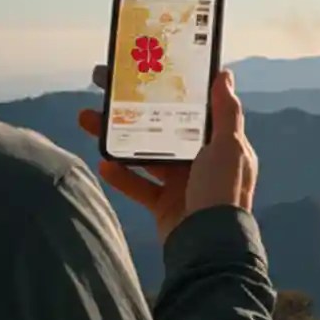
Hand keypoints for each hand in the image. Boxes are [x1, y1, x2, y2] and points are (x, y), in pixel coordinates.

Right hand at [78, 67, 257, 242]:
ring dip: (118, 138)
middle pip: (161, 127)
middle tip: (104, 87)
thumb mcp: (230, 147)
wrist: (210, 247)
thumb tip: (225, 75)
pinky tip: (103, 163)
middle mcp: (201, 160)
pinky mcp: (165, 204)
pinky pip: (139, 186)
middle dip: (132, 109)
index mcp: (219, 143)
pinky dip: (121, 176)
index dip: (168, 90)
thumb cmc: (224, 192)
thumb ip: (226, 112)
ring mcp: (182, 183)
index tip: (144, 72)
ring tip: (89, 119)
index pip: (191, 108)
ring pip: (144, 154)